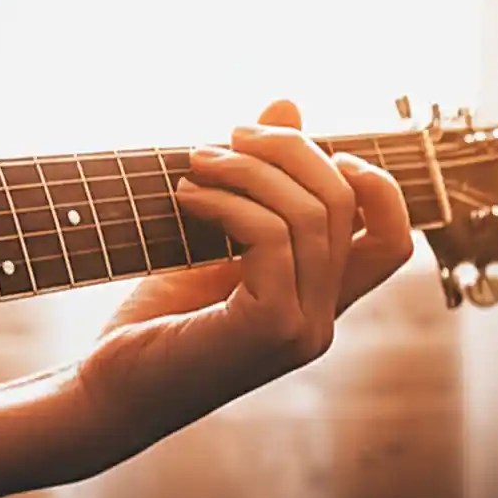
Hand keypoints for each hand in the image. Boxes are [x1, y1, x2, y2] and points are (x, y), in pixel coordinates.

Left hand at [69, 100, 412, 473]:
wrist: (105, 394)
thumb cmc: (151, 323)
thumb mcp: (207, 242)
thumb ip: (253, 187)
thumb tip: (286, 104)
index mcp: (316, 301)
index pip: (391, 234)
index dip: (366, 178)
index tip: (294, 144)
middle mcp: (321, 319)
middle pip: (347, 204)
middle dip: (289, 151)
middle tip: (226, 137)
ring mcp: (302, 328)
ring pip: (310, 214)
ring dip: (248, 171)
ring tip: (193, 165)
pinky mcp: (269, 329)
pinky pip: (272, 237)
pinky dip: (229, 204)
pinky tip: (186, 199)